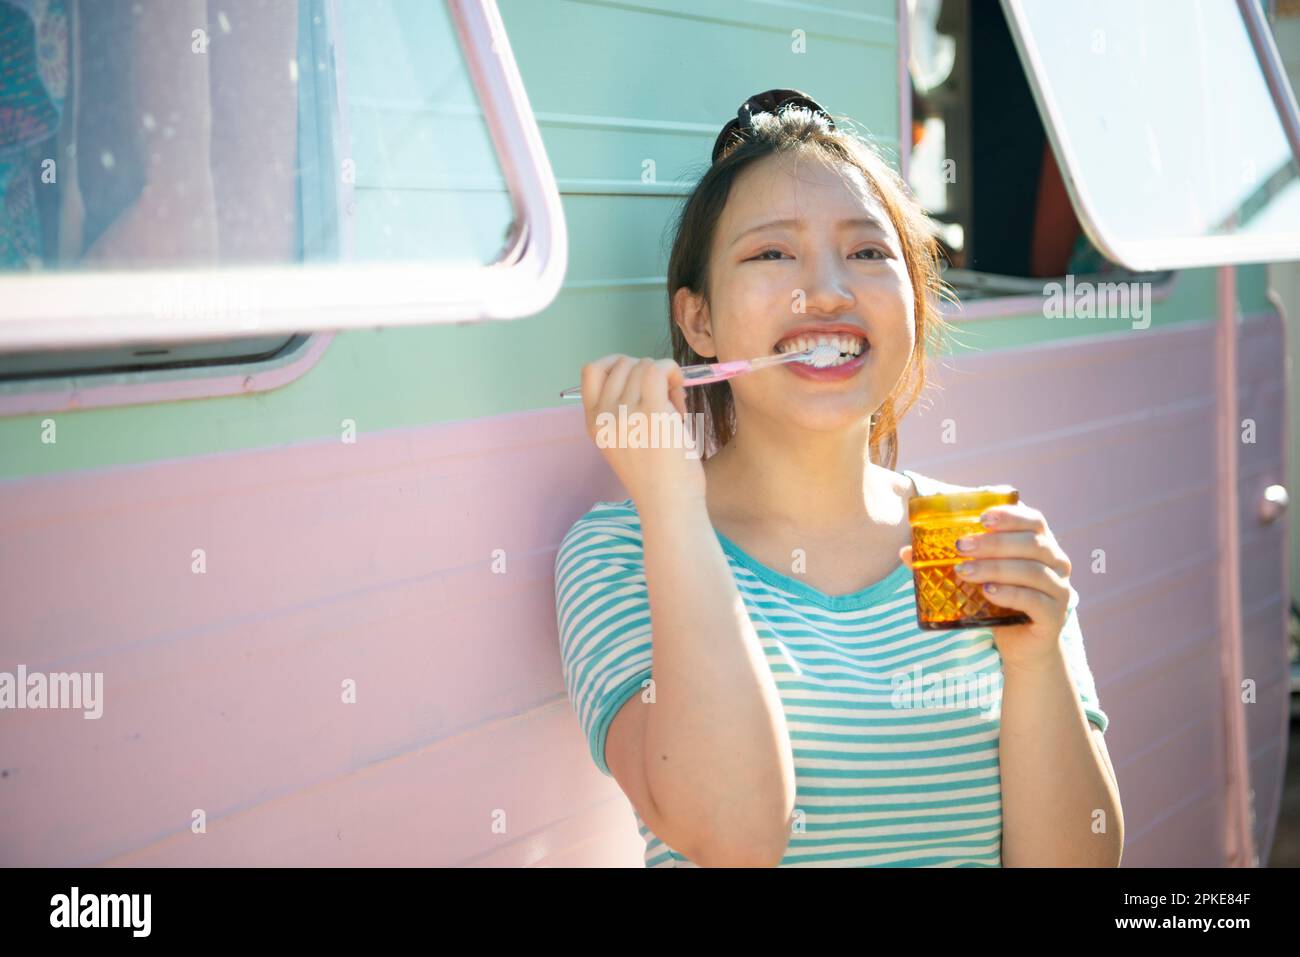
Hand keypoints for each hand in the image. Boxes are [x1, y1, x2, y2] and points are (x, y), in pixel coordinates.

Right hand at [580, 355, 705, 506]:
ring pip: (643, 365)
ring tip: (675, 407)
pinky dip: (672, 370)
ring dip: (665, 376)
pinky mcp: (652, 414)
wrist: (669, 506)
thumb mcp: (624, 442)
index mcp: (594, 423)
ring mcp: (626, 414)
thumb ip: (624, 410)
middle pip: (622, 364)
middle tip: (664, 399)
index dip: (617, 364)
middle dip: (646, 372)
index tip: (637, 378)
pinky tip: (680, 389)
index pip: (592, 371)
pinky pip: (658, 369)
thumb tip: (650, 372)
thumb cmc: (657, 477)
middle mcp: (604, 416)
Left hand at [899, 502, 1072, 672]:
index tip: (981, 516)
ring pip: (1032, 570)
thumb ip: (947, 561)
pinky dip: (1011, 594)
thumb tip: (904, 551)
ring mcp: (1059, 589)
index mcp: (1041, 544)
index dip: (1010, 514)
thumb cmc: (998, 602)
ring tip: (964, 571)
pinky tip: (988, 592)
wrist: (1022, 646)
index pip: (1033, 520)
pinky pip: (1036, 601)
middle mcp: (1056, 562)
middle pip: (1032, 542)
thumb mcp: (976, 577)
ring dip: (995, 567)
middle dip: (994, 542)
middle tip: (960, 545)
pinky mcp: (1055, 615)